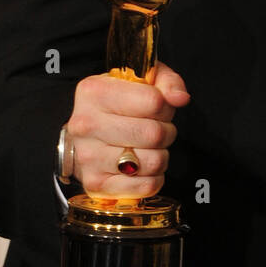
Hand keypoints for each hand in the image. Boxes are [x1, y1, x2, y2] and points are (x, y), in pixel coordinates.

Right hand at [64, 61, 189, 198]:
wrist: (87, 133)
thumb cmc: (118, 104)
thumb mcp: (143, 80)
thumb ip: (166, 82)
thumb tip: (179, 98)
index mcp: (94, 92)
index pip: (153, 101)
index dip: (166, 106)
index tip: (159, 107)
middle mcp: (85, 125)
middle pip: (154, 134)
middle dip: (166, 132)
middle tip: (156, 129)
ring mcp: (88, 157)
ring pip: (153, 162)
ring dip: (160, 155)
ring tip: (147, 147)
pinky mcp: (96, 184)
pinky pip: (146, 186)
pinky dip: (153, 177)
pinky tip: (142, 166)